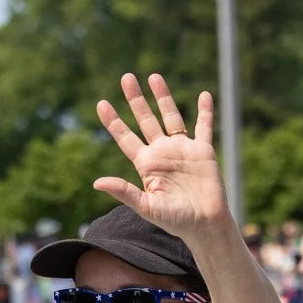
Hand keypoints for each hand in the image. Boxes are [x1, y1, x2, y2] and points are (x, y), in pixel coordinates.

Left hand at [93, 73, 228, 242]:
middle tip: (126, 77)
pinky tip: (204, 95)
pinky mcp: (203, 151)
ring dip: (163, 97)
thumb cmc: (175, 221)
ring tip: (153, 76)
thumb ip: (124, 192)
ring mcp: (182, 150)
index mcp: (146, 165)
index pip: (125, 138)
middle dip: (136, 99)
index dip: (113, 122)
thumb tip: (97, 183)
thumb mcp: (146, 207)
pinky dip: (205, 112)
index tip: (101, 103)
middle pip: (145, 120)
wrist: (205, 225)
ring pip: (171, 116)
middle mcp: (162, 153)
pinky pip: (204, 126)